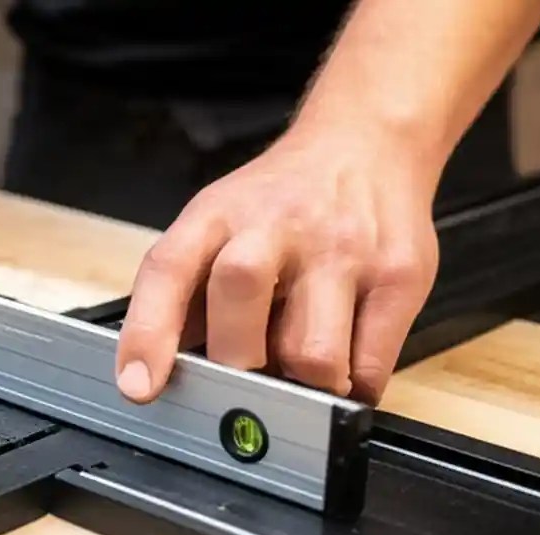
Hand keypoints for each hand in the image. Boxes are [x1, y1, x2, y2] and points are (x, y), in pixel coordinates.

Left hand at [114, 119, 439, 405]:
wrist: (367, 142)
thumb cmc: (282, 203)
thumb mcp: (217, 224)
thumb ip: (187, 296)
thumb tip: (157, 379)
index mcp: (216, 216)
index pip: (170, 270)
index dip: (148, 334)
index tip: (140, 387)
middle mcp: (277, 226)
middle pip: (240, 305)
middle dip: (237, 366)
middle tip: (246, 378)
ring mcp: (343, 250)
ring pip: (312, 356)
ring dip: (301, 386)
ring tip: (301, 366)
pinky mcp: (400, 275)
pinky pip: (369, 368)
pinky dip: (350, 387)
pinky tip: (342, 365)